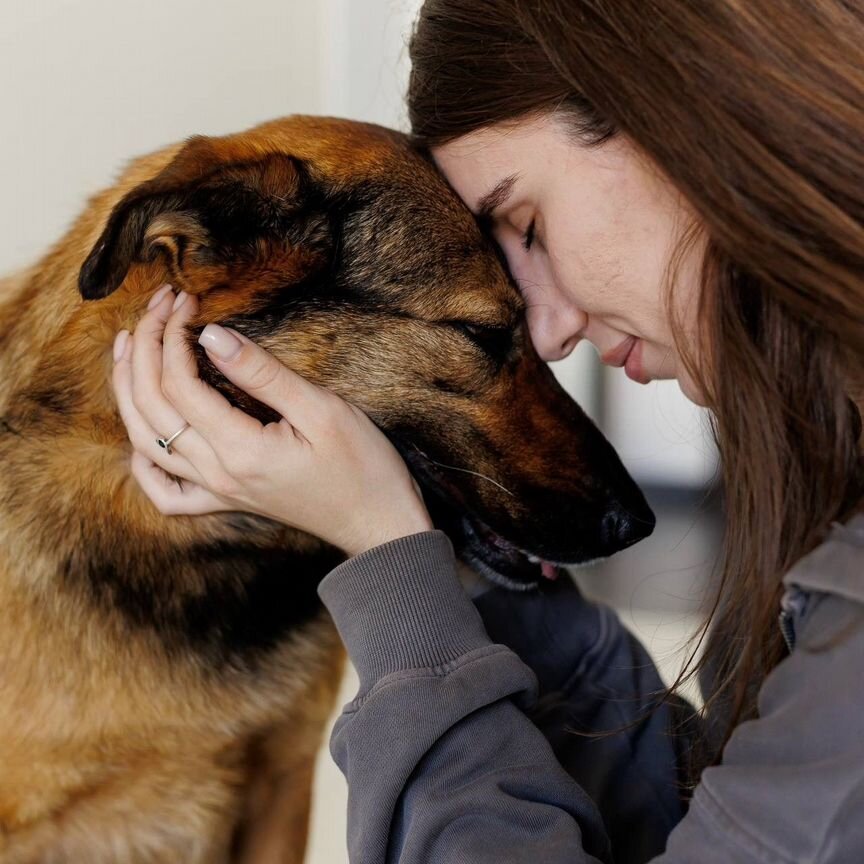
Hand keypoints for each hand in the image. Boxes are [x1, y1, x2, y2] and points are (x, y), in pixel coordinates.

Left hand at [111, 284, 433, 556]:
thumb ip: (263, 373)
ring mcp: (218, 492)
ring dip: (129, 391)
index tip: (187, 300)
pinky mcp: (227, 501)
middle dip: (147, 349)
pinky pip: (166, 492)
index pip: (179, 384)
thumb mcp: (322, 410)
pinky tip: (143, 434)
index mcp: (240, 450)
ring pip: (147, 442)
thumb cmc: (364, 467)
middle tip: (159, 306)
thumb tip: (212, 335)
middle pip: (152, 407)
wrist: (380, 523)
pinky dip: (144, 461)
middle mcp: (217, 475)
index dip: (172, 336)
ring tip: (128, 347)